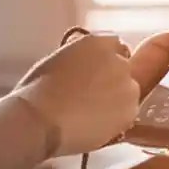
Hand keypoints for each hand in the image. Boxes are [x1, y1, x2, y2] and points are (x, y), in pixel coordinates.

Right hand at [10, 33, 138, 156]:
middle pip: (123, 68)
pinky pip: (127, 113)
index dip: (103, 61)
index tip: (95, 73)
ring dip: (116, 100)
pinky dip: (116, 119)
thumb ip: (79, 57)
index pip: (113, 45)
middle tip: (91, 96)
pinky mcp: (131, 112)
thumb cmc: (37, 91)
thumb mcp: (57, 60)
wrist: (42, 119)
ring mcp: (128, 86)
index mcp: (97, 42)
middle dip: (112, 79)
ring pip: (128, 92)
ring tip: (91, 114)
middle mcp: (119, 60)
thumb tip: (83, 67)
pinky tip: (96, 126)